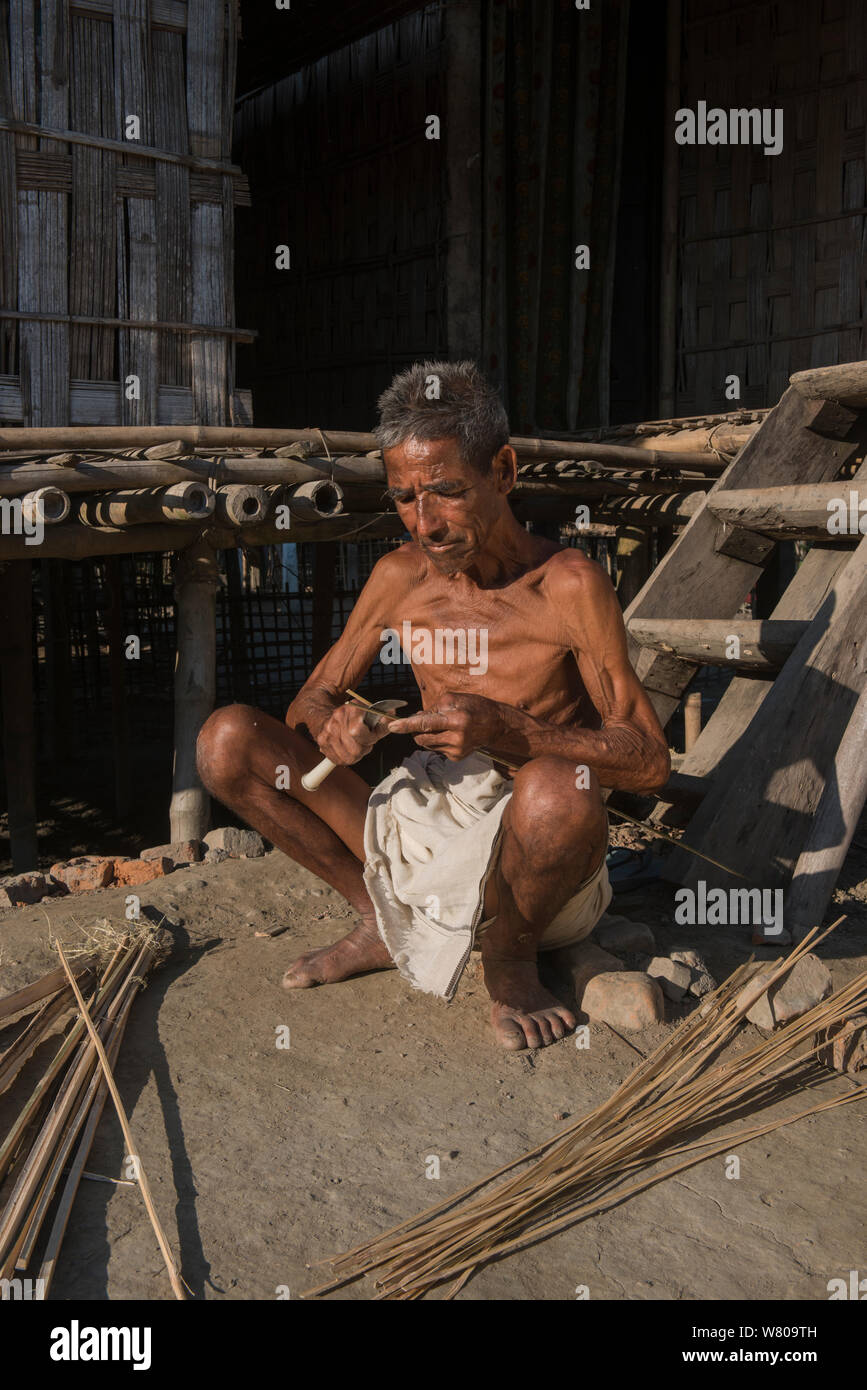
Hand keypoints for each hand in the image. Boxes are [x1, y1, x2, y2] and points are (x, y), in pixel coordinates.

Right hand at [315, 702, 389, 765]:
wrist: (325, 715)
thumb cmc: (352, 717)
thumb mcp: (369, 714)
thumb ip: (383, 721)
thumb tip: (393, 718)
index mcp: (350, 710)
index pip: (358, 732)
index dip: (369, 739)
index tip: (371, 735)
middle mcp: (336, 720)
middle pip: (355, 750)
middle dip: (363, 748)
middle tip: (363, 741)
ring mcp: (327, 733)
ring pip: (348, 758)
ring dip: (355, 755)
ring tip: (355, 744)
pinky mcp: (322, 743)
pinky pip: (338, 760)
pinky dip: (345, 757)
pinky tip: (346, 748)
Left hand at [389, 692, 507, 760]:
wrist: (497, 724)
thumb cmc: (474, 707)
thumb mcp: (454, 699)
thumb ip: (432, 708)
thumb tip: (415, 719)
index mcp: (455, 720)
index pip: (425, 723)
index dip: (406, 725)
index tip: (392, 727)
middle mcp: (456, 737)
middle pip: (422, 738)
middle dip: (415, 731)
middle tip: (423, 721)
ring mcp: (457, 750)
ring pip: (427, 744)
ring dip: (428, 735)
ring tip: (443, 726)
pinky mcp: (457, 757)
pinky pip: (437, 749)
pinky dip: (438, 741)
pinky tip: (450, 734)